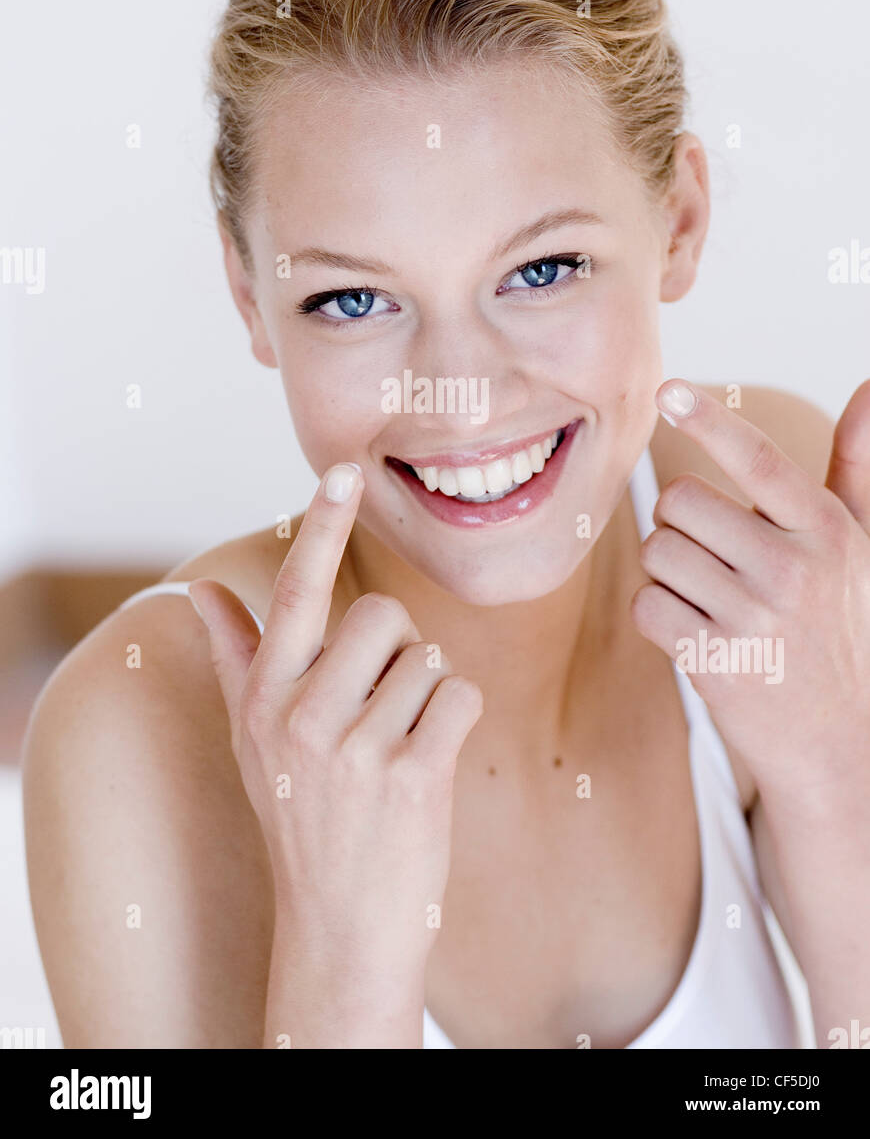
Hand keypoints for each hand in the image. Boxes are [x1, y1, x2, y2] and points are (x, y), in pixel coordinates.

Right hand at [188, 462, 482, 990]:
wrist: (342, 929)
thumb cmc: (302, 821)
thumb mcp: (253, 741)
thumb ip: (236, 658)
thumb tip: (197, 593)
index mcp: (264, 700)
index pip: (297, 593)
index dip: (322, 528)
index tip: (343, 472)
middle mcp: (302, 718)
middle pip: (383, 617)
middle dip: (398, 653)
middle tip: (380, 711)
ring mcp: (356, 750)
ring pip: (428, 659)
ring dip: (426, 697)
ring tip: (396, 750)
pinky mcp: (413, 777)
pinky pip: (460, 698)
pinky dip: (456, 724)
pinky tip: (427, 767)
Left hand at [630, 379, 869, 802]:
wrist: (837, 742)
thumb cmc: (838, 625)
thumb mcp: (857, 545)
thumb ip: (856, 468)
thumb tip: (869, 388)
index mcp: (827, 530)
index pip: (758, 460)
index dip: (708, 420)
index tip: (667, 389)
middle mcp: (795, 569)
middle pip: (679, 501)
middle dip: (680, 523)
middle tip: (712, 556)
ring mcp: (756, 618)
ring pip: (657, 552)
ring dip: (670, 572)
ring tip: (713, 600)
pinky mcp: (717, 663)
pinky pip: (647, 605)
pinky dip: (658, 615)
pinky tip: (696, 633)